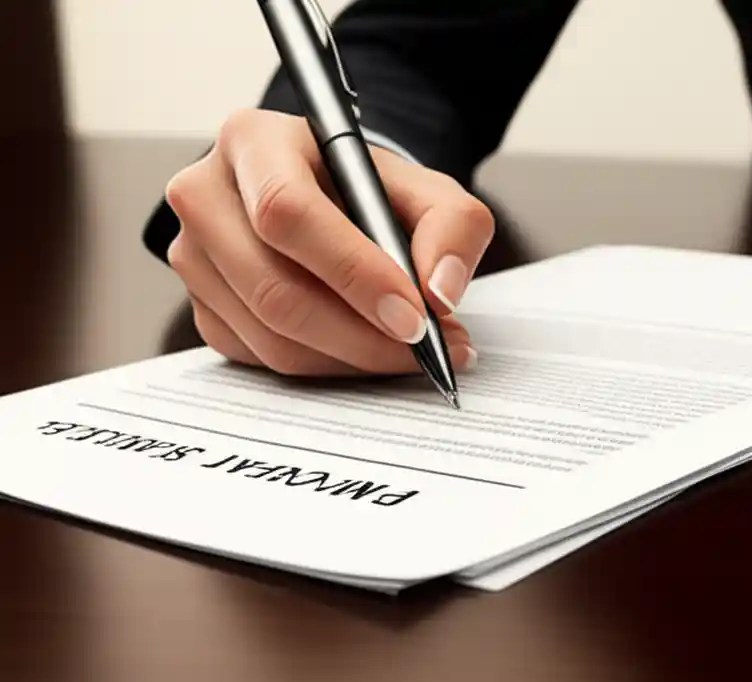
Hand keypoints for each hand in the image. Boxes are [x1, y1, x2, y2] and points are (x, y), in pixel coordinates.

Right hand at [164, 109, 491, 375]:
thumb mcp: (430, 189)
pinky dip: (328, 366)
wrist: (333, 201)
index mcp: (254, 141)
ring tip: (414, 352)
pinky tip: (370, 351)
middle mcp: (205, 194)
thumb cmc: (373, 191)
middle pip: (272, 286)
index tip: (414, 316)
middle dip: (361, 333)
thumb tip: (440, 293)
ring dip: (353, 357)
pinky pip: (263, 359)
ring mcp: (193, 256)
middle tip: (426, 348)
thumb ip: (454, 227)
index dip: (353, 271)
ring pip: (270, 335)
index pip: (287, 210)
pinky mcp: (204, 308)